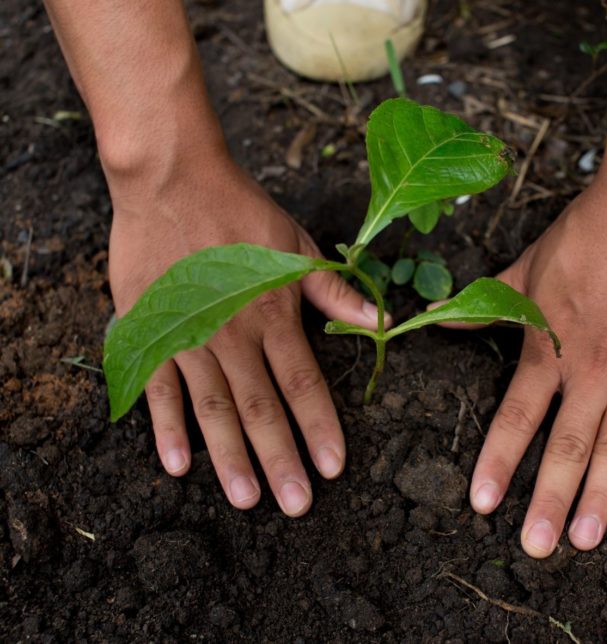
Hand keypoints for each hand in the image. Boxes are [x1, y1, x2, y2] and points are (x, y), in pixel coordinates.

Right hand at [108, 154, 382, 514]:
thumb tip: (379, 318)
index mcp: (274, 315)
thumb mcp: (297, 245)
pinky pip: (159, 388)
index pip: (304, 384)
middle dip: (280, 460)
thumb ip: (333, 291)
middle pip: (262, 409)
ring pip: (214, 408)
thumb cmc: (241, 210)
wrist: (172, 179)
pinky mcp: (150, 332)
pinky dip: (167, 427)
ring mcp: (189, 336)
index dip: (320, 428)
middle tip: (295, 505)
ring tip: (247, 499)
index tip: (333, 468)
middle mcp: (234, 335)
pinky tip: (179, 464)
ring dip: (230, 457)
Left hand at [469, 177, 606, 555]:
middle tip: (534, 546)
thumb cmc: (587, 233)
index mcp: (550, 346)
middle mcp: (592, 368)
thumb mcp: (525, 266)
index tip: (483, 503)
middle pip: (567, 445)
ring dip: (599, 497)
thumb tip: (438, 318)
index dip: (499, 461)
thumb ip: (485, 303)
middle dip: (547, 499)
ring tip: (582, 539)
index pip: (517, 416)